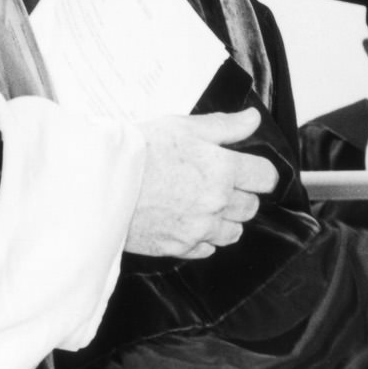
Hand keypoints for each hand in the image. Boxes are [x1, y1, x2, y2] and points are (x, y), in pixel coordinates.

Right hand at [126, 108, 279, 257]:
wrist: (101, 184)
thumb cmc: (141, 151)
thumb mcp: (184, 127)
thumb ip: (225, 126)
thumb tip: (253, 119)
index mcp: (223, 170)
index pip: (266, 178)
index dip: (260, 172)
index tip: (250, 169)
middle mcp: (217, 203)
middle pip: (251, 206)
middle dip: (242, 195)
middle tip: (220, 183)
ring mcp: (198, 229)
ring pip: (234, 232)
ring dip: (227, 219)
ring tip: (204, 204)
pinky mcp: (178, 247)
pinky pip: (207, 249)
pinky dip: (204, 238)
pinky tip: (188, 221)